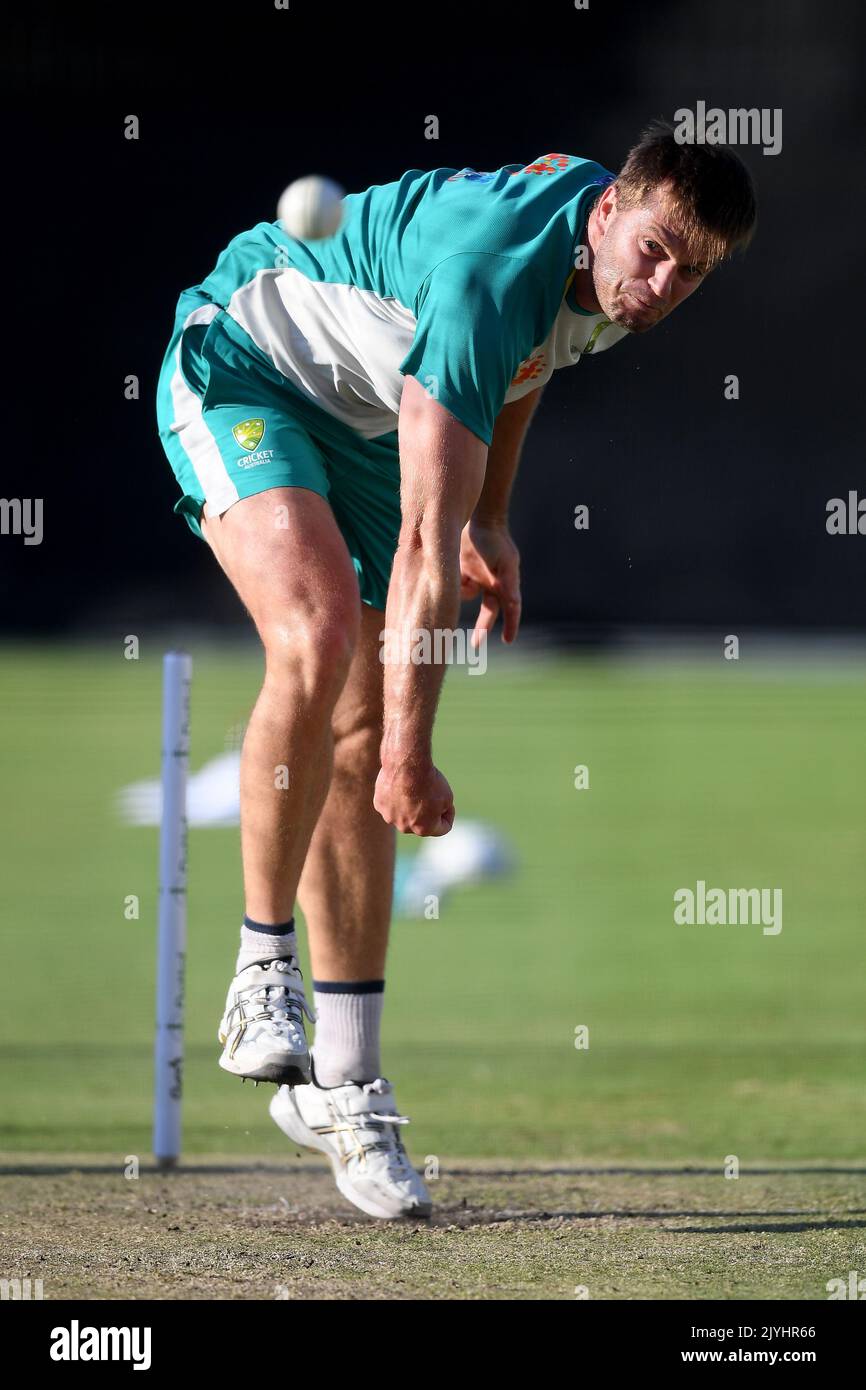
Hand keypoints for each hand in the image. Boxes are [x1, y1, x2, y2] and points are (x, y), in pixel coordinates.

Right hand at [373, 759, 454, 835]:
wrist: (407, 764)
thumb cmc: (430, 780)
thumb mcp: (447, 797)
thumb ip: (440, 812)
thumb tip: (433, 815)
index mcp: (424, 829)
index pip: (442, 828)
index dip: (448, 814)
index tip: (448, 802)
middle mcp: (405, 828)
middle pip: (420, 822)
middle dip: (426, 811)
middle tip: (428, 792)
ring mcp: (390, 817)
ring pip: (403, 813)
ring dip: (409, 804)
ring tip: (412, 787)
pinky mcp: (379, 805)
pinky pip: (390, 803)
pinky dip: (395, 796)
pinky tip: (399, 784)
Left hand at [459, 519, 520, 647]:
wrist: (479, 521)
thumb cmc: (496, 542)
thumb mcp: (506, 563)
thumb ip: (509, 584)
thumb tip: (514, 604)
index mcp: (504, 585)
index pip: (511, 610)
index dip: (511, 626)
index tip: (509, 641)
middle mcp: (490, 586)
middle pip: (487, 614)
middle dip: (482, 629)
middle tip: (476, 646)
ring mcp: (475, 581)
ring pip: (466, 597)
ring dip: (464, 590)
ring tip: (465, 570)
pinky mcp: (460, 574)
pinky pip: (455, 586)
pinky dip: (456, 581)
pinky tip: (459, 566)